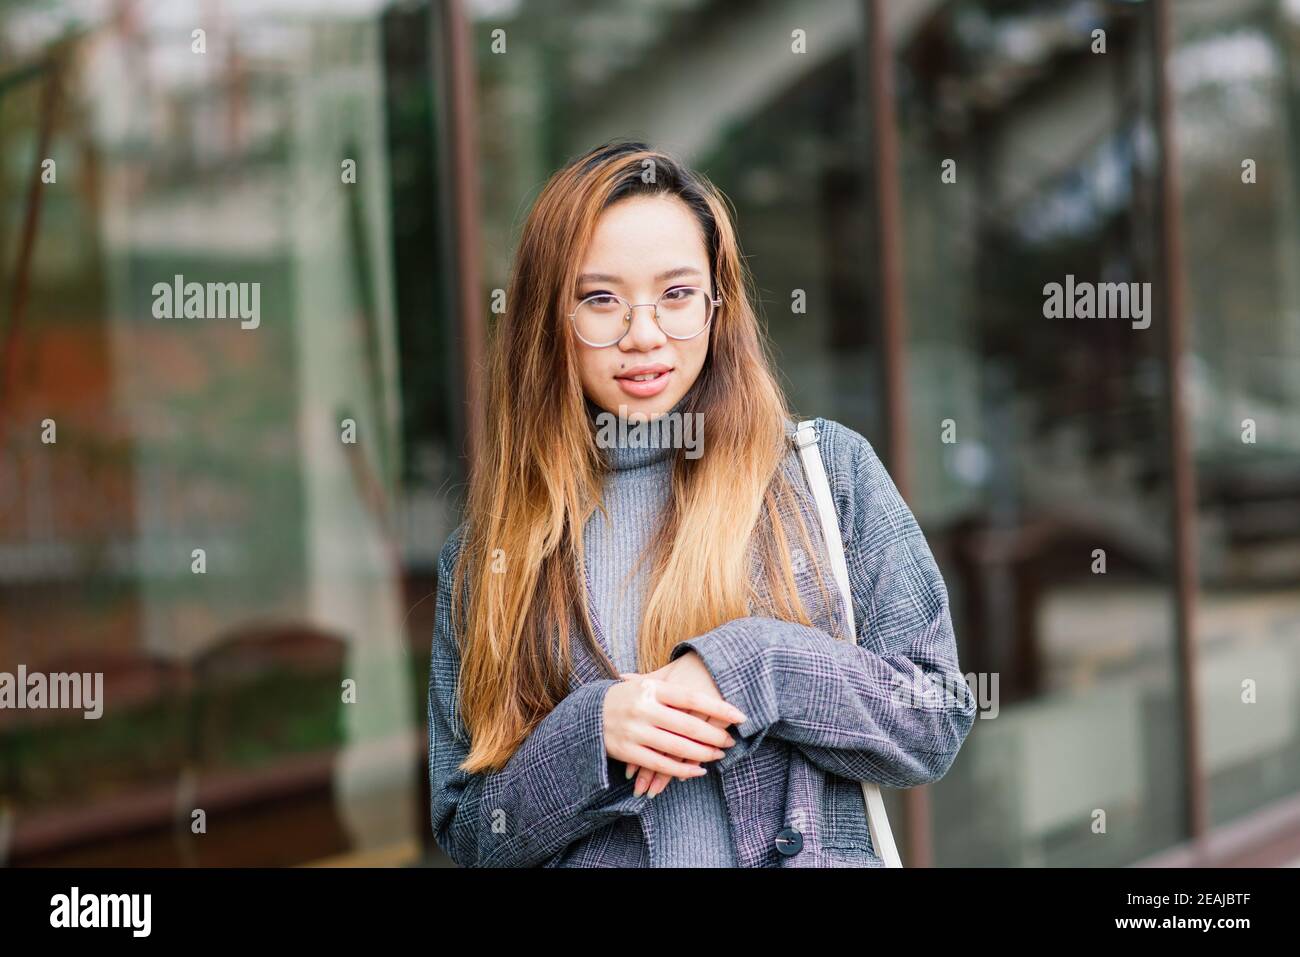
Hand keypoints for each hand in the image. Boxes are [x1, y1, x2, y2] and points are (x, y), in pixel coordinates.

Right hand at [602, 664, 745, 796]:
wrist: (588, 714)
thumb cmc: (627, 697)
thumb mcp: (645, 684)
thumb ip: (672, 684)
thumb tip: (709, 679)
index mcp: (650, 689)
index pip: (691, 698)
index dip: (718, 707)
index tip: (740, 716)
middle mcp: (643, 709)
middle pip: (687, 725)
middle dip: (714, 735)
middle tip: (731, 739)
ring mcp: (634, 731)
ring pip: (676, 747)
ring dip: (702, 753)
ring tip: (719, 754)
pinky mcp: (627, 751)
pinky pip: (660, 764)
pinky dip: (682, 770)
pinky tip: (698, 770)